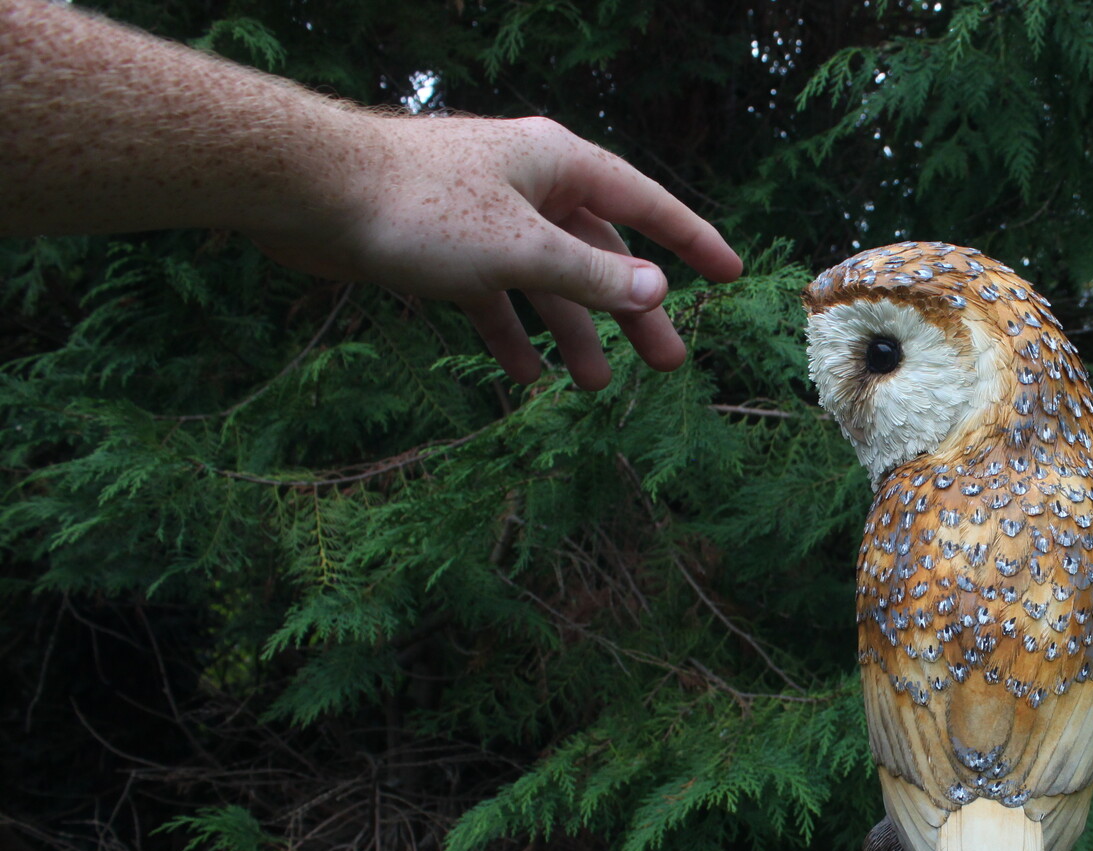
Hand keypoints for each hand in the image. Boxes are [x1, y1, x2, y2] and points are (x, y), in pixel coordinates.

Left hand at [251, 113, 742, 390]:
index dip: (689, 240)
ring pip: (545, 280)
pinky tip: (523, 375)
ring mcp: (483, 216)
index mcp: (556, 163)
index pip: (643, 203)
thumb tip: (659, 294)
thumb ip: (593, 277)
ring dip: (569, 333)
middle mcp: (525, 184)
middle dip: (630, 311)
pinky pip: (493, 295)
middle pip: (598, 252)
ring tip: (593, 387)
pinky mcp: (441, 247)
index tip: (728, 273)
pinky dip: (510, 333)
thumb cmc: (417, 207)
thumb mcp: (522, 250)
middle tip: (667, 364)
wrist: (307, 192)